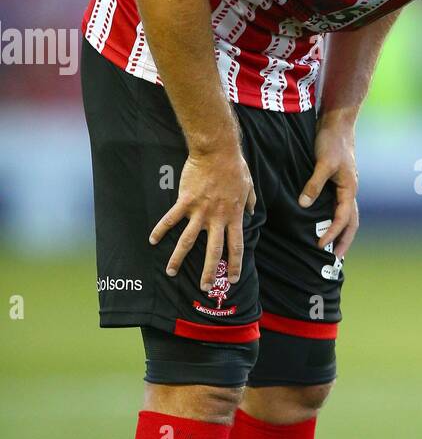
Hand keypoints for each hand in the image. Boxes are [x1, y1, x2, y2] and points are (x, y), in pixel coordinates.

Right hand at [149, 145, 255, 289]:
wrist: (217, 151)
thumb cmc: (234, 167)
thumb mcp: (249, 185)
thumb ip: (250, 202)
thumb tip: (251, 212)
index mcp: (234, 216)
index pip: (236, 247)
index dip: (235, 265)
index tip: (233, 279)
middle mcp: (217, 218)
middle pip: (213, 252)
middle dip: (209, 272)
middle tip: (204, 288)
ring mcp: (200, 211)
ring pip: (188, 242)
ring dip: (178, 259)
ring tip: (171, 272)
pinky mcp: (185, 202)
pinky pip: (171, 219)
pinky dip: (160, 230)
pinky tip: (152, 240)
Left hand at [300, 110, 358, 255]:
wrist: (337, 123)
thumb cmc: (332, 141)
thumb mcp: (323, 162)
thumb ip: (314, 184)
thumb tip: (304, 205)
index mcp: (349, 188)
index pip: (343, 218)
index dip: (332, 233)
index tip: (320, 245)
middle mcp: (350, 190)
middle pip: (351, 222)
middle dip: (345, 241)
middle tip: (336, 260)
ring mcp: (345, 187)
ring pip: (347, 216)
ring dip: (342, 233)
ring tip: (334, 248)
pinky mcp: (338, 182)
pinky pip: (339, 207)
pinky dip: (336, 220)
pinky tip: (326, 224)